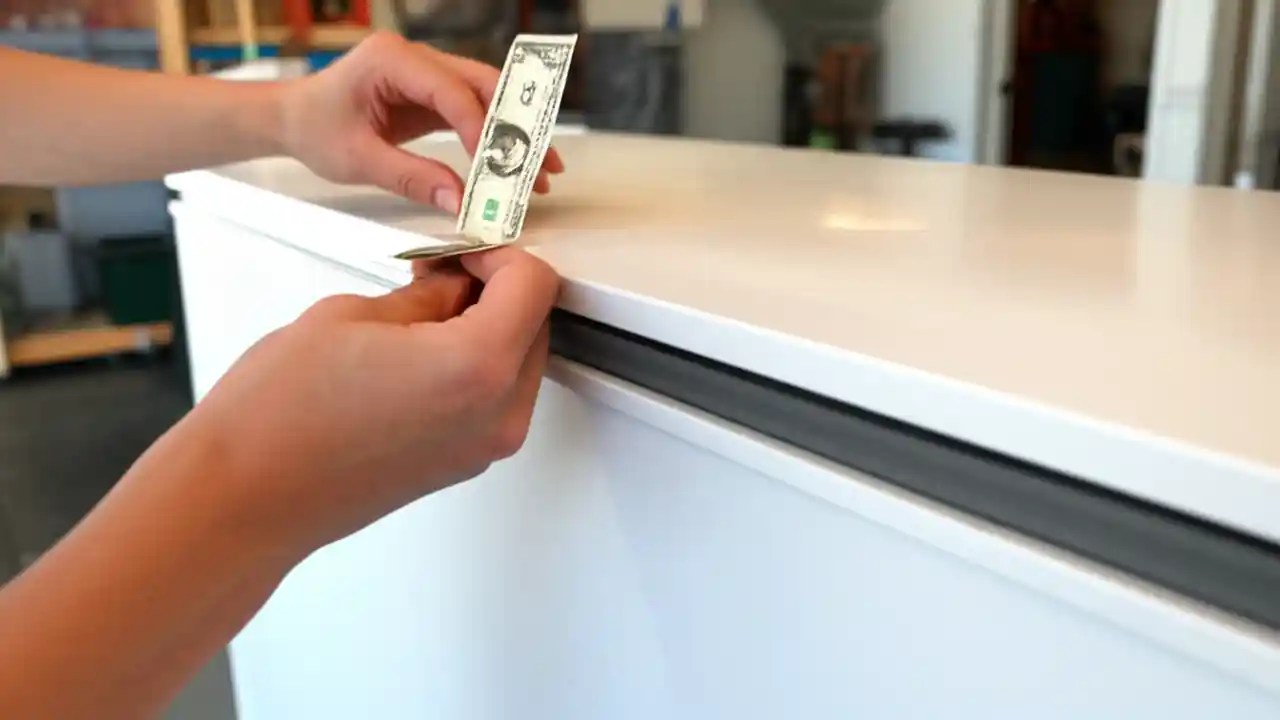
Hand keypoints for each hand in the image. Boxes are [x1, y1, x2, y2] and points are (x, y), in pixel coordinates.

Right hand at [184, 248, 559, 559]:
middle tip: (438, 272)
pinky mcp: (465, 463)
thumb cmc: (279, 414)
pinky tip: (420, 350)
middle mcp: (496, 415)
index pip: (532, 285)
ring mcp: (484, 447)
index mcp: (477, 368)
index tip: (461, 250)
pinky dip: (475, 363)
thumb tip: (456, 283)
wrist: (246, 496)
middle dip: (495, 288)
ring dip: (487, 326)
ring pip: (519, 361)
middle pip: (534, 324)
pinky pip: (495, 397)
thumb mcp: (355, 316)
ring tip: (419, 311)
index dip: (497, 254)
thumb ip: (426, 294)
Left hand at [279, 32, 564, 212]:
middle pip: (482, 85)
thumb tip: (458, 200)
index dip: (479, 129)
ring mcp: (426, 72)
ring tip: (541, 171)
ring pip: (486, 96)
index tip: (497, 168)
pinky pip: (472, 110)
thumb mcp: (358, 160)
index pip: (450, 91)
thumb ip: (410, 177)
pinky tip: (514, 164)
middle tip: (545, 165)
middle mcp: (416, 58)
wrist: (294, 118)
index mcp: (391, 60)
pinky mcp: (431, 92)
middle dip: (517, 127)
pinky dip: (495, 137)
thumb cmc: (316, 129)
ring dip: (514, 133)